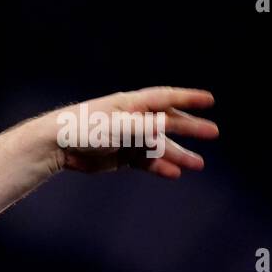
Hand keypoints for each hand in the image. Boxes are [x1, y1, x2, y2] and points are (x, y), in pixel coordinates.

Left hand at [48, 86, 218, 177]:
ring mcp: (128, 139)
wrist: (57, 146)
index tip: (210, 99)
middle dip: (190, 127)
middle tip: (213, 132)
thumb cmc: (85, 128)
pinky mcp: (120, 157)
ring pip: (159, 146)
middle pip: (167, 123)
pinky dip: (159, 167)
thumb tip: (166, 127)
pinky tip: (174, 173)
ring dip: (178, 154)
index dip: (188, 98)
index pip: (166, 98)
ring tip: (198, 164)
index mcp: (132, 104)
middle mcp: (133, 120)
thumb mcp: (118, 125)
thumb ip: (143, 127)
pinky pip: (145, 162)